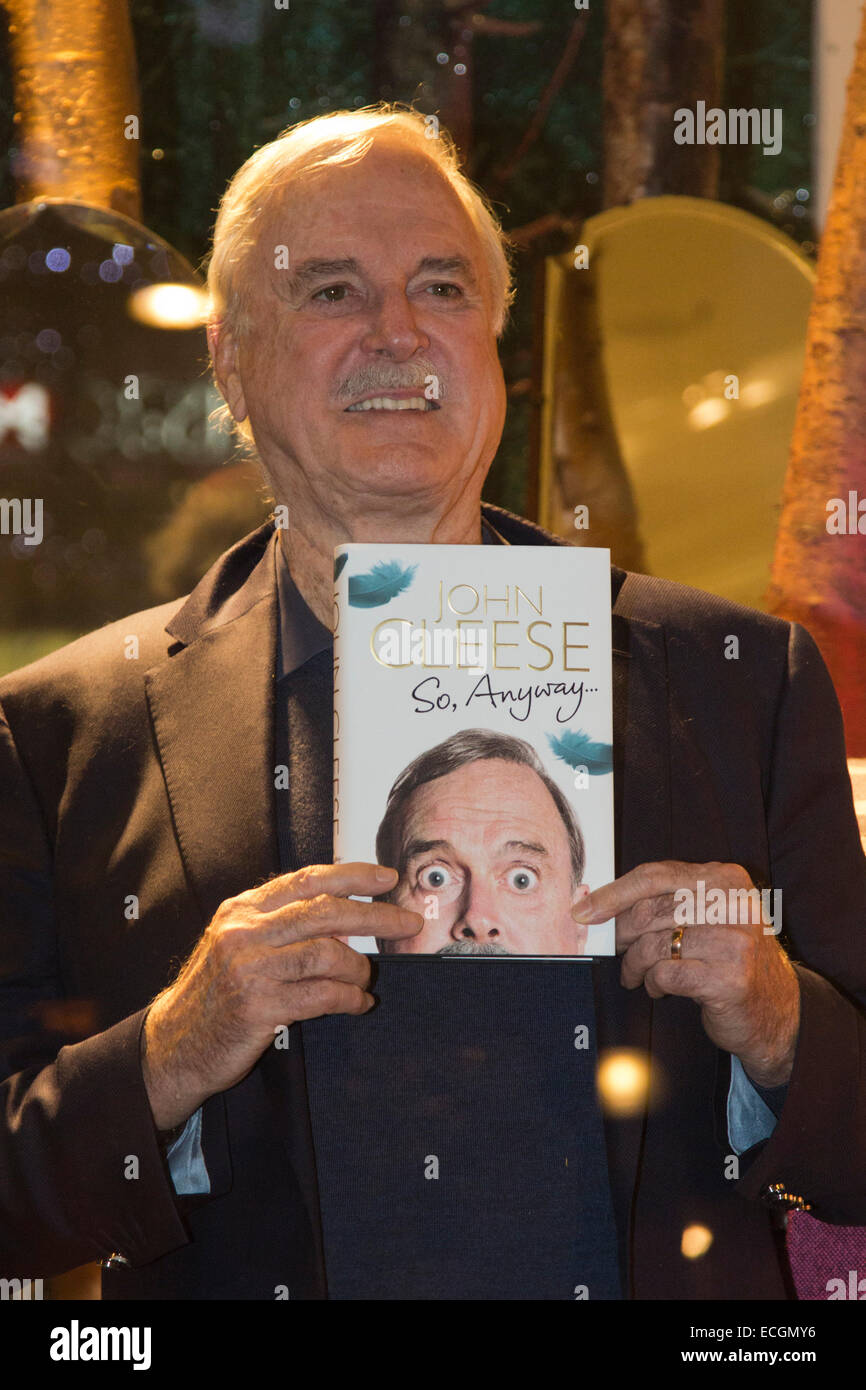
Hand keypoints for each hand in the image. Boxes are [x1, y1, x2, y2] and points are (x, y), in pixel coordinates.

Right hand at [142, 863, 421, 1129]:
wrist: (172, 1047)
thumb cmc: (215, 995)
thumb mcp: (238, 946)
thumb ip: (281, 926)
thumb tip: (346, 922)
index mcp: (241, 910)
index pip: (306, 879)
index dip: (352, 875)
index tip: (387, 878)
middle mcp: (243, 932)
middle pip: (325, 911)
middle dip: (375, 916)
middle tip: (408, 923)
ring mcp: (249, 968)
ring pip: (328, 954)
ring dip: (359, 969)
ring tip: (366, 981)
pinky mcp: (257, 1006)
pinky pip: (322, 996)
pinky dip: (350, 999)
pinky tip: (357, 1004)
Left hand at [572, 860, 799, 1086]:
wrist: (778, 1011)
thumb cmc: (729, 959)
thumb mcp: (708, 917)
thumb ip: (668, 901)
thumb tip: (601, 904)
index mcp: (725, 879)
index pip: (655, 875)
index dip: (613, 893)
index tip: (584, 912)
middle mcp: (733, 904)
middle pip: (649, 911)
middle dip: (621, 935)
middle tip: (616, 951)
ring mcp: (734, 942)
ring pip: (653, 945)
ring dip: (634, 964)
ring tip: (636, 975)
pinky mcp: (729, 979)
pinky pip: (665, 975)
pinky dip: (653, 983)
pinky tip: (659, 989)